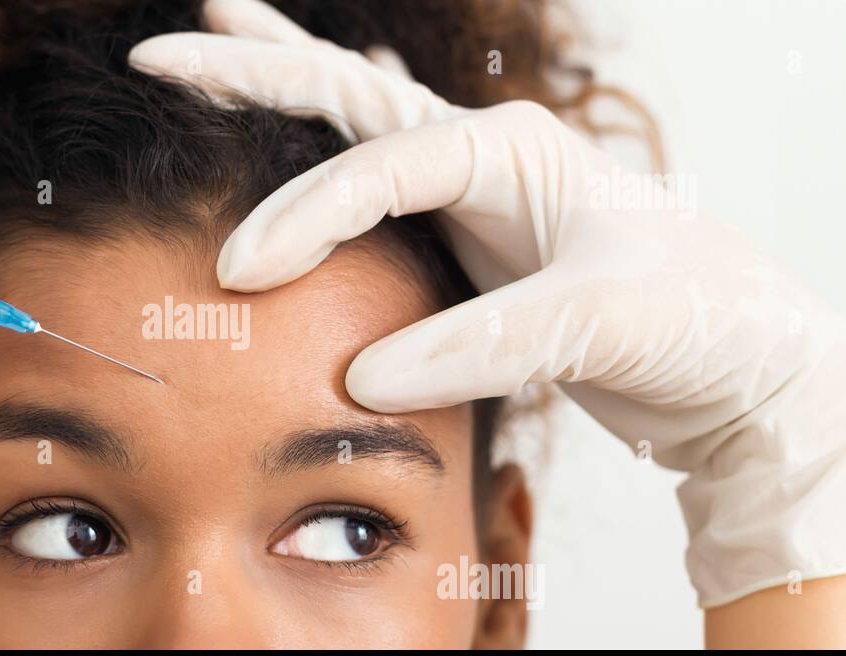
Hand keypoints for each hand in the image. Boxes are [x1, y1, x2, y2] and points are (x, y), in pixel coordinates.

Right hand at [130, 0, 845, 609]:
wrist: (740, 358)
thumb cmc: (694, 319)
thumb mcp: (598, 324)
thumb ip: (481, 345)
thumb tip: (359, 377)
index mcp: (510, 149)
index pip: (375, 168)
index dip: (301, 215)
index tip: (241, 274)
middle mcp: (483, 152)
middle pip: (346, 95)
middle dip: (253, 72)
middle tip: (160, 54)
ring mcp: (472, 189)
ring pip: (354, 120)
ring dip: (282, 80)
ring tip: (216, 33)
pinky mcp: (466, 234)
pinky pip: (375, 179)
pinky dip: (324, 150)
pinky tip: (298, 125)